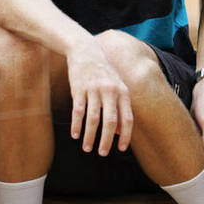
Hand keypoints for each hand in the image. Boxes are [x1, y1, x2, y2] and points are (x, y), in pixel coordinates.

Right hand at [66, 39, 133, 155]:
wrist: (85, 50)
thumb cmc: (104, 72)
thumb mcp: (116, 87)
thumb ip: (120, 108)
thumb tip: (120, 132)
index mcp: (123, 92)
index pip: (127, 118)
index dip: (125, 135)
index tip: (121, 149)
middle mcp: (110, 91)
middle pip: (110, 121)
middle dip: (107, 140)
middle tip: (103, 153)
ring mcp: (94, 89)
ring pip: (93, 118)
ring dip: (90, 136)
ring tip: (87, 148)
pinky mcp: (79, 88)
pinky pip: (78, 111)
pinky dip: (76, 125)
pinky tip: (75, 135)